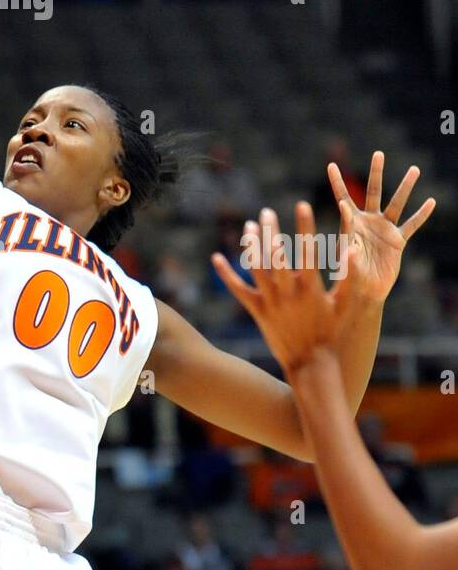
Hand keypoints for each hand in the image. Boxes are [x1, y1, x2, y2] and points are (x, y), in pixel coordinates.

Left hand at [212, 203, 359, 374]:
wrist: (311, 365)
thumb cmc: (332, 334)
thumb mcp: (345, 306)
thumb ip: (350, 277)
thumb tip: (352, 249)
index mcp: (311, 289)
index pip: (308, 251)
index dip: (305, 226)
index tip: (302, 204)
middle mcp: (288, 293)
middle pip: (276, 257)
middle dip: (271, 232)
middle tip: (266, 211)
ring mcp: (271, 302)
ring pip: (256, 269)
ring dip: (251, 246)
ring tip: (248, 226)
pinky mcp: (257, 311)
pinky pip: (238, 290)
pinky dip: (226, 274)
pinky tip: (216, 258)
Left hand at [329, 151, 434, 302]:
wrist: (364, 291)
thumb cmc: (348, 276)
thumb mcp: (346, 259)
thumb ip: (348, 244)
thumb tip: (348, 232)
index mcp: (351, 223)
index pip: (343, 197)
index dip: (337, 182)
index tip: (330, 165)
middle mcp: (368, 221)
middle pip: (373, 191)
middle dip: (376, 173)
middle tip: (378, 153)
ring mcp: (384, 229)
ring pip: (397, 203)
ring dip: (405, 187)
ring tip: (415, 169)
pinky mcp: (397, 241)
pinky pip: (412, 225)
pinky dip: (421, 214)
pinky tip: (430, 202)